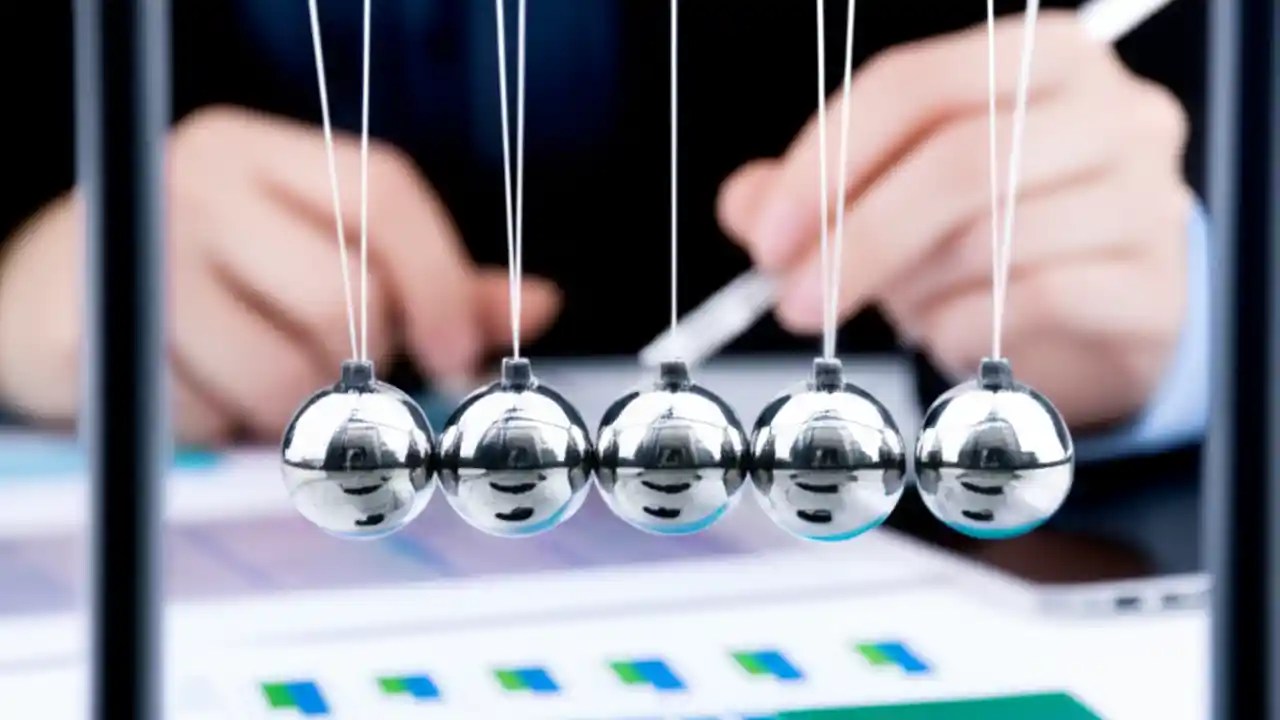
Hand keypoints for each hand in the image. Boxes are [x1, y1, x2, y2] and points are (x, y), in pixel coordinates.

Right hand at [0, 105, 559, 443]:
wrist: (51, 294)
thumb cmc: (212, 278)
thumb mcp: (314, 255)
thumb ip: (426, 283)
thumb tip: (536, 303)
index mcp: (263, 153)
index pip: (384, 192)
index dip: (440, 282)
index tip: (459, 357)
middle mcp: (198, 183)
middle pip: (340, 297)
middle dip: (352, 366)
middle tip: (327, 376)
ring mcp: (137, 253)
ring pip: (279, 374)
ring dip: (282, 410)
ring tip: (249, 383)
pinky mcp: (90, 329)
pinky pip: (204, 418)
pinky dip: (215, 431)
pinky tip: (190, 392)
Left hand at [718, 12, 1191, 428]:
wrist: (1102, 310)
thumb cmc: (1001, 235)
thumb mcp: (902, 197)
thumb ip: (823, 193)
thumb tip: (747, 204)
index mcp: (1037, 56)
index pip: (915, 83)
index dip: (828, 160)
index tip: (770, 235)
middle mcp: (1107, 109)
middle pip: (961, 160)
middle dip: (857, 240)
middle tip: (797, 301)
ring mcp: (1146, 195)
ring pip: (997, 236)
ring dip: (914, 290)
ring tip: (899, 308)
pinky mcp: (1157, 283)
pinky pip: (1039, 303)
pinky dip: (966, 329)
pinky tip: (950, 336)